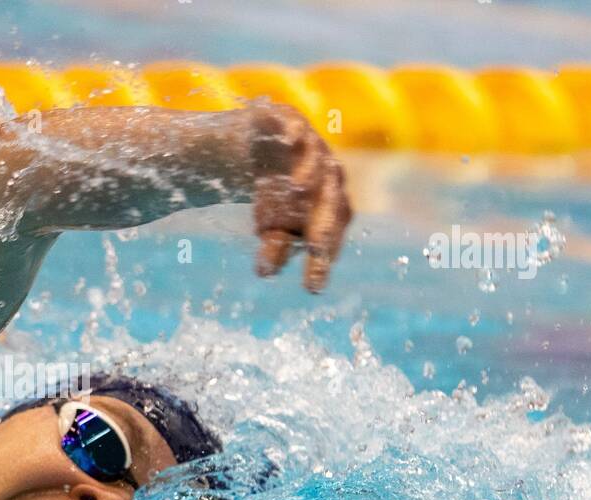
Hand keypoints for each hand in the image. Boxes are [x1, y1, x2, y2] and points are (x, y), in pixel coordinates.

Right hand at [246, 103, 351, 292]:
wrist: (259, 147)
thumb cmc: (274, 193)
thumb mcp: (272, 224)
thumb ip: (274, 247)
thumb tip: (265, 273)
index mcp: (330, 207)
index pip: (331, 234)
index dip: (323, 258)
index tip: (312, 287)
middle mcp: (329, 177)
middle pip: (331, 202)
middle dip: (323, 224)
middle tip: (315, 248)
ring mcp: (313, 148)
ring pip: (318, 163)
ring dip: (310, 174)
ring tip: (298, 189)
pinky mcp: (292, 122)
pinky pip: (296, 127)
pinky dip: (295, 133)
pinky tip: (291, 140)